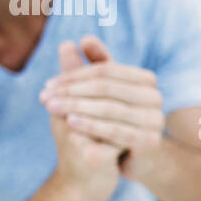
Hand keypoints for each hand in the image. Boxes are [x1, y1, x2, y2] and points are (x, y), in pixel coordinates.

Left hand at [40, 35, 164, 181]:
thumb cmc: (110, 123)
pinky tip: (69, 122)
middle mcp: (155, 96)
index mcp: (145, 80)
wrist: (128, 160)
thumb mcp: (98, 94)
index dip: (75, 75)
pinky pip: (116, 130)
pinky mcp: (150, 141)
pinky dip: (90, 124)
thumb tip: (78, 40)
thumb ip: (91, 68)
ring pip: (110, 108)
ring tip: (52, 108)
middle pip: (107, 87)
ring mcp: (155, 119)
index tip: (48, 84)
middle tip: (45, 96)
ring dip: (76, 106)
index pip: (105, 70)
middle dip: (72, 91)